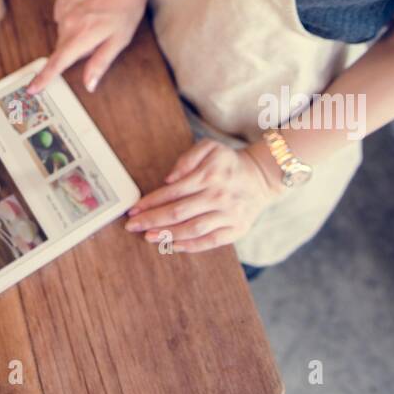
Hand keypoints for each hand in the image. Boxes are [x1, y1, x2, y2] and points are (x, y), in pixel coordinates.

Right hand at [27, 0, 152, 93]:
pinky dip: (74, 18)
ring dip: (76, 33)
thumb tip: (89, 84)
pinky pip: (63, 16)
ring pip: (64, 32)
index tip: (32, 88)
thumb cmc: (126, 5)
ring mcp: (62, 8)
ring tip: (96, 20)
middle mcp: (67, 23)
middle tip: (98, 38)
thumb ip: (100, 63)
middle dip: (75, 49)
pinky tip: (89, 9)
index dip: (44, 77)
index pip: (57, 62)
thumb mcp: (120, 39)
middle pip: (62, 48)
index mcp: (81, 36)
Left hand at [124, 139, 282, 252]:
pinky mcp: (236, 230)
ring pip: (193, 229)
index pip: (173, 192)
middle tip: (132, 226)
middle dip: (152, 220)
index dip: (150, 202)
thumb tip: (169, 179)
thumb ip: (188, 158)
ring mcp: (229, 215)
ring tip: (149, 237)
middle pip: (179, 212)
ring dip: (168, 235)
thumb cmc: (228, 163)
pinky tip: (174, 246)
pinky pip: (211, 241)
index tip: (134, 209)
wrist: (261, 177)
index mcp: (209, 176)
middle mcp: (219, 196)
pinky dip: (191, 246)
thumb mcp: (210, 147)